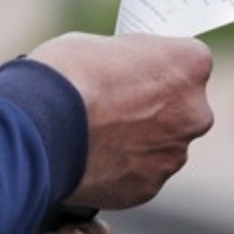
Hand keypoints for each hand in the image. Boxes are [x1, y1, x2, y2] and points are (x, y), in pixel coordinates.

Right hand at [29, 32, 213, 208]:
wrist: (40, 127)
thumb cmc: (68, 75)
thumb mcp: (104, 45)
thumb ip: (130, 63)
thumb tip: (126, 73)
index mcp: (190, 67)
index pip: (187, 64)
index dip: (155, 69)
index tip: (134, 74)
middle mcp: (194, 113)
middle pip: (181, 110)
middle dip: (155, 110)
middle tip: (115, 108)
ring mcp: (173, 155)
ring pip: (161, 147)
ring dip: (138, 143)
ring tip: (97, 136)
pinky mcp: (148, 187)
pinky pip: (139, 175)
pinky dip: (121, 170)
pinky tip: (93, 158)